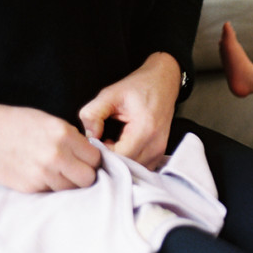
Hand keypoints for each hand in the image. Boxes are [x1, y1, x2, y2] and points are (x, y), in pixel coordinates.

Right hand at [0, 102, 101, 192]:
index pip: (95, 158)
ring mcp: (42, 175)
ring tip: (56, 171)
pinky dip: (51, 186)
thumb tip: (89, 153)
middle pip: (88, 178)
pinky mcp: (29, 188)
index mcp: (63, 135)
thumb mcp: (48, 121)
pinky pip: (52, 192)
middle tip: (75, 168)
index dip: (92, 159)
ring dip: (68, 182)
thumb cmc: (13, 122)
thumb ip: (71, 138)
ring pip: (71, 189)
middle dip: (85, 174)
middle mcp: (56, 156)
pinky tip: (41, 175)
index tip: (85, 158)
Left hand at [79, 52, 179, 168]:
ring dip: (118, 163)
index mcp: (145, 129)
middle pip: (126, 168)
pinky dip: (127, 163)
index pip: (119, 157)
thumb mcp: (110, 94)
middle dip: (108, 161)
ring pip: (133, 170)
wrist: (164, 82)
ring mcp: (159, 151)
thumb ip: (93, 114)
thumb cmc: (139, 87)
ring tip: (108, 146)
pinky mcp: (159, 153)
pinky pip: (140, 167)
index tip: (92, 144)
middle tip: (96, 147)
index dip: (101, 155)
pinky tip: (119, 149)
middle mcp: (156, 144)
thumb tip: (88, 137)